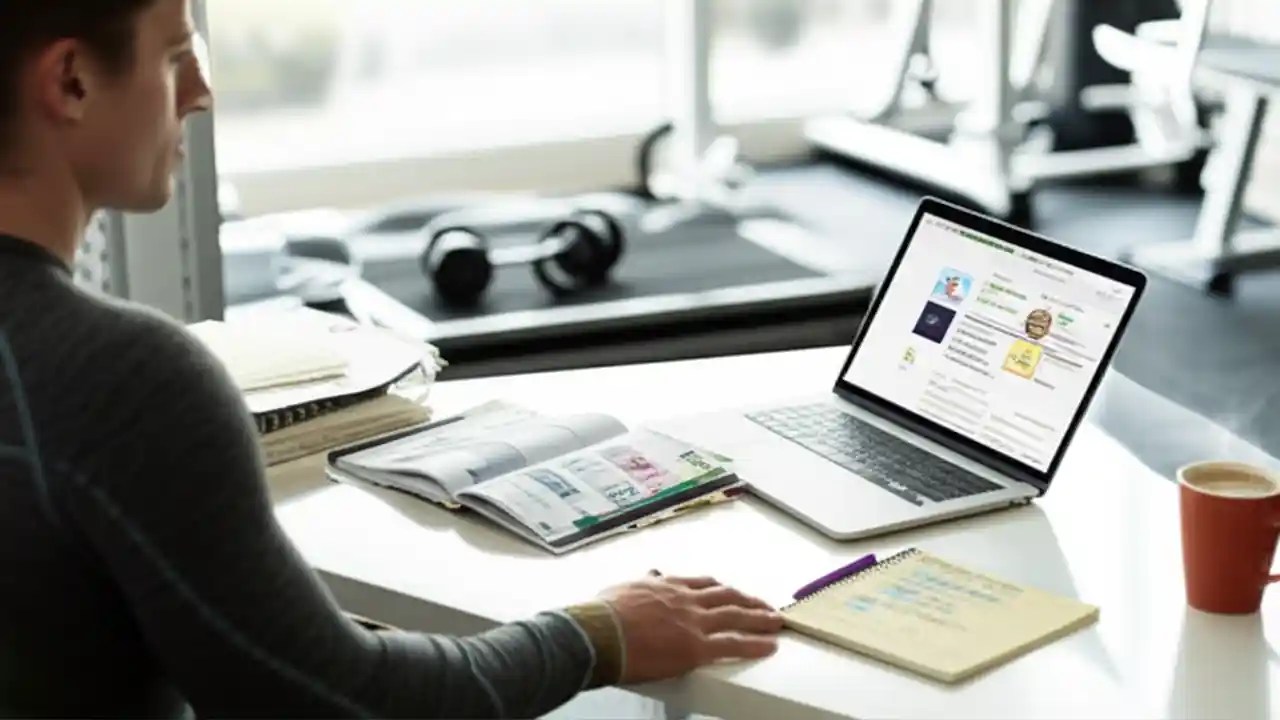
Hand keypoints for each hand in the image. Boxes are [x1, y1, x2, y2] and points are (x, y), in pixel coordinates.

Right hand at [598, 573, 783, 683]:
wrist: (599, 633)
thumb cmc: (601, 615)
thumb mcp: (622, 590)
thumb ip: (641, 585)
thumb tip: (649, 577)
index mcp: (666, 586)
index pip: (702, 584)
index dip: (720, 589)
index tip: (730, 592)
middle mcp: (685, 599)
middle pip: (727, 596)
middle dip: (748, 600)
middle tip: (763, 606)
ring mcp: (694, 622)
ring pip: (737, 616)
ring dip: (760, 618)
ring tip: (776, 621)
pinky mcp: (696, 647)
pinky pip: (734, 644)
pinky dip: (755, 644)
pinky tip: (769, 645)